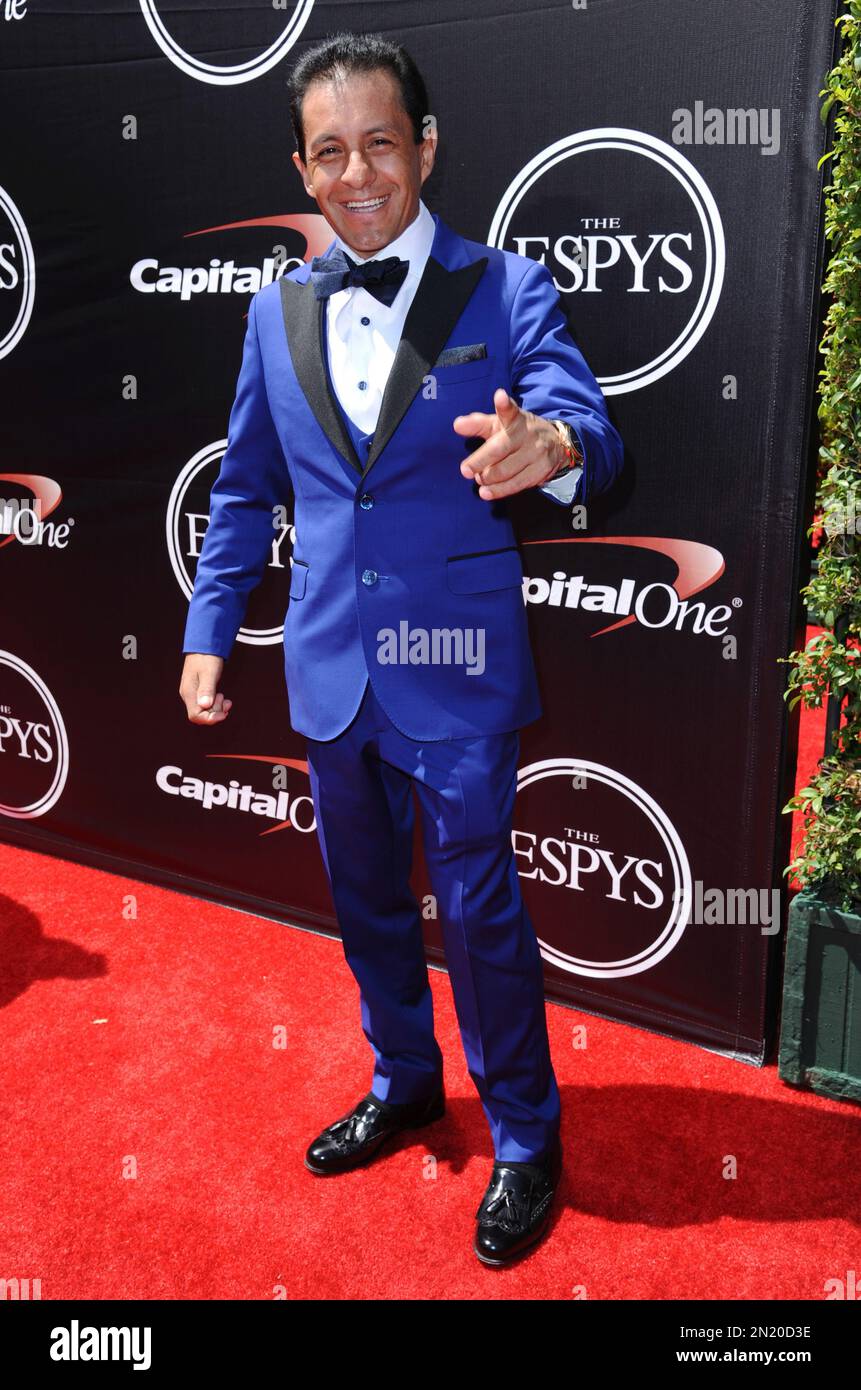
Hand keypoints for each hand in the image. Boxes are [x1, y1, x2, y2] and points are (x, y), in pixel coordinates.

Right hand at [179, 653, 231, 724]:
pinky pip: (207, 704)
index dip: (210, 719)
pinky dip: (216, 704)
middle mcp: (188, 695)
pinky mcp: (198, 691)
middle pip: (201, 715)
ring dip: (217, 708)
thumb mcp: (209, 672)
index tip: (223, 714)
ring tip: (225, 698)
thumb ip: (207, 689)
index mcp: (189, 692)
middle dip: (216, 712)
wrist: (204, 645)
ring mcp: (193, 693)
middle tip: (226, 700)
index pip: (196, 716)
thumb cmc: (206, 657)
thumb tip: (205, 705)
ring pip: (205, 710)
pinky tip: (223, 697)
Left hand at [453, 388, 568, 498]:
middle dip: (481, 461)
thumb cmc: (517, 433)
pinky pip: (517, 484)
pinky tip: (486, 493)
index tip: (500, 396)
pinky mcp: (541, 470)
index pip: (509, 411)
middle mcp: (527, 434)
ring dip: (488, 478)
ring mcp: (537, 453)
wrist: (555, 444)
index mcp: (516, 419)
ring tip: (478, 479)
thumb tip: (457, 425)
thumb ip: (478, 424)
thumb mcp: (499, 425)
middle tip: (465, 470)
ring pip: (507, 470)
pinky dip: (499, 490)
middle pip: (500, 448)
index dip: (504, 404)